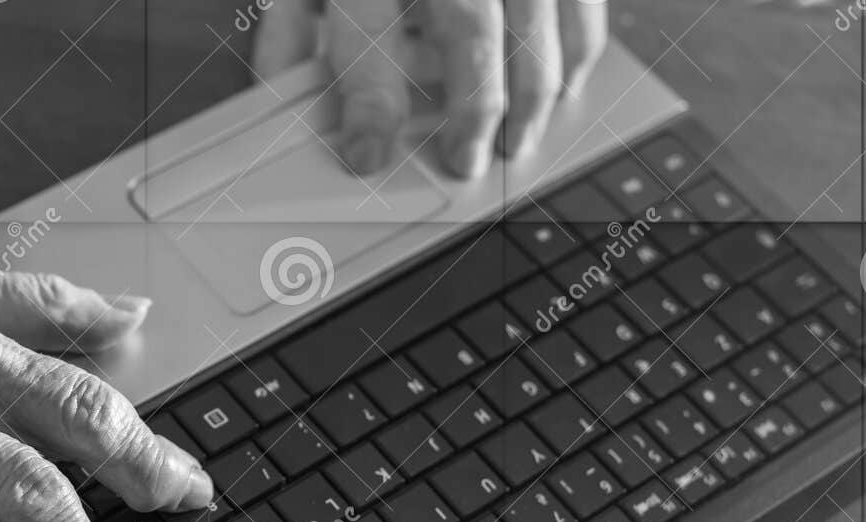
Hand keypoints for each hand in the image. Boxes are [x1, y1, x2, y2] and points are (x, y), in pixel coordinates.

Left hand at [252, 0, 608, 176]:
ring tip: (512, 147)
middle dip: (471, 109)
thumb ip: (293, 33)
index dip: (370, 101)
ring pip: (538, 24)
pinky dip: (574, 57)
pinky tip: (556, 93)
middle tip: (463, 162)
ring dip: (531, 97)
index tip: (367, 155)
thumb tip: (282, 105)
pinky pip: (583, 8)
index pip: (370, 31)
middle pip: (471, 28)